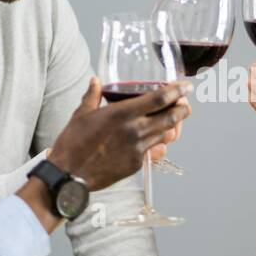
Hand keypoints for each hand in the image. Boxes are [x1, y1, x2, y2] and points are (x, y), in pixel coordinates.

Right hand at [45, 78, 191, 190]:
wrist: (68, 175)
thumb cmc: (72, 144)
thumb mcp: (81, 114)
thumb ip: (93, 95)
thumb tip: (96, 81)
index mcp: (122, 114)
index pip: (159, 99)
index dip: (177, 91)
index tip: (186, 86)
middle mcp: (134, 130)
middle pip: (171, 118)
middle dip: (183, 109)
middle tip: (185, 104)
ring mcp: (137, 149)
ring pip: (166, 135)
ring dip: (172, 126)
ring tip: (172, 119)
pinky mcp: (136, 164)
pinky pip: (155, 151)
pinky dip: (159, 143)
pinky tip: (155, 139)